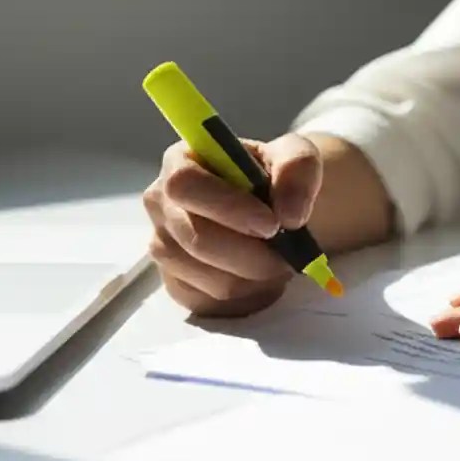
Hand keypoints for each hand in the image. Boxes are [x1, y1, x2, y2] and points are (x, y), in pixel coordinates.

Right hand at [144, 133, 320, 316]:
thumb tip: (288, 215)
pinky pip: (211, 303)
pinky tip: (261, 278)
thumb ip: (297, 169)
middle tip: (286, 254)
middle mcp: (161, 204)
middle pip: (196, 239)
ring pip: (208, 279)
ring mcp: (164, 247)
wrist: (278, 211)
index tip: (270, 224)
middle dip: (251, 254)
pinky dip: (246, 298)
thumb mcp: (298, 157)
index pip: (184, 183)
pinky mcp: (176, 283)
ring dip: (254, 278)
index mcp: (181, 161)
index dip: (227, 207)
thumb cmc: (278, 179)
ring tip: (275, 261)